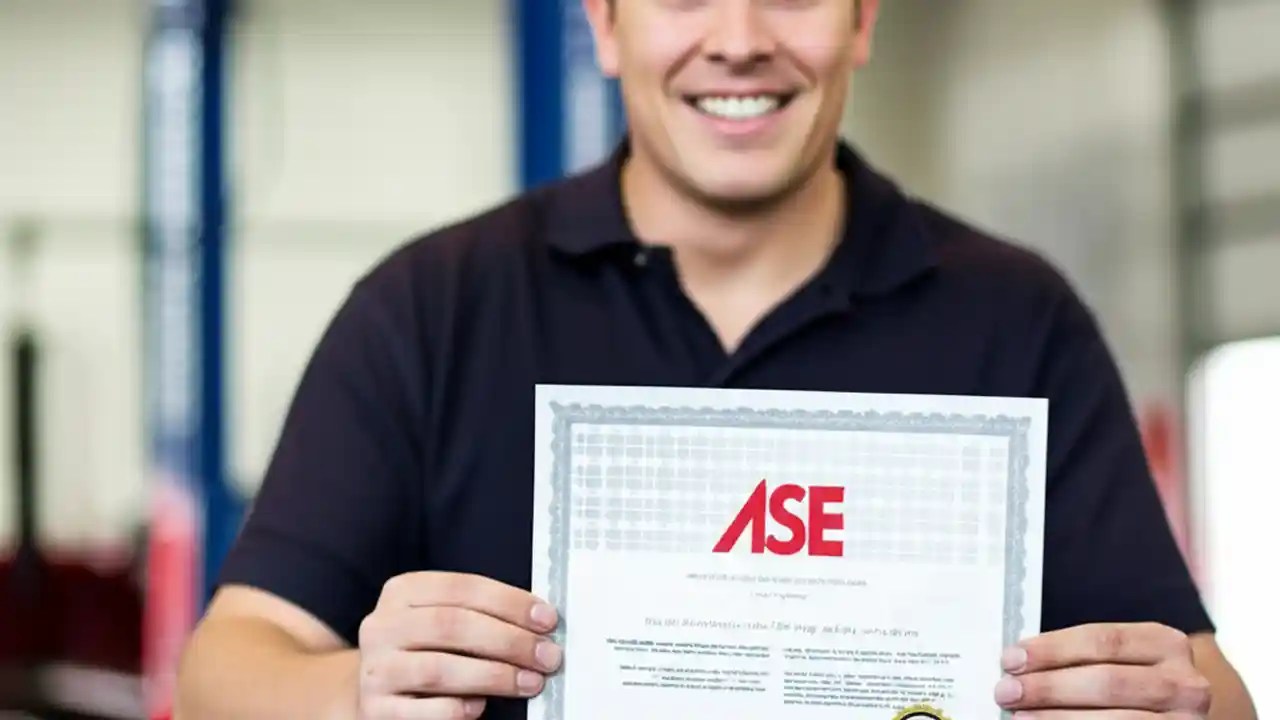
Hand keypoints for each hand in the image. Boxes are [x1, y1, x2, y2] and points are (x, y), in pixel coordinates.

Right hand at [356, 571, 562, 718]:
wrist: (374, 691)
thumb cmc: (425, 650)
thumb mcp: (441, 619)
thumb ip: (480, 615)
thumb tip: (540, 624)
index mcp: (402, 592)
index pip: (461, 588)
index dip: (509, 602)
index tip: (547, 619)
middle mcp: (382, 626)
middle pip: (452, 625)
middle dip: (509, 640)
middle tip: (547, 656)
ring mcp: (376, 669)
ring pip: (439, 669)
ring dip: (494, 676)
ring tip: (530, 682)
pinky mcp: (376, 709)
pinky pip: (424, 711)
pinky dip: (459, 709)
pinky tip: (481, 707)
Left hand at [994, 622, 1211, 718]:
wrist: (1179, 715)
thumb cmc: (1134, 684)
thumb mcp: (1121, 661)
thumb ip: (1079, 659)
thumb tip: (1018, 667)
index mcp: (1166, 644)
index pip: (1102, 641)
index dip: (1052, 650)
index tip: (1010, 659)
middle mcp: (1185, 683)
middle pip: (1106, 682)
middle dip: (1049, 687)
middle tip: (1005, 691)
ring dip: (1057, 719)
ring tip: (1019, 717)